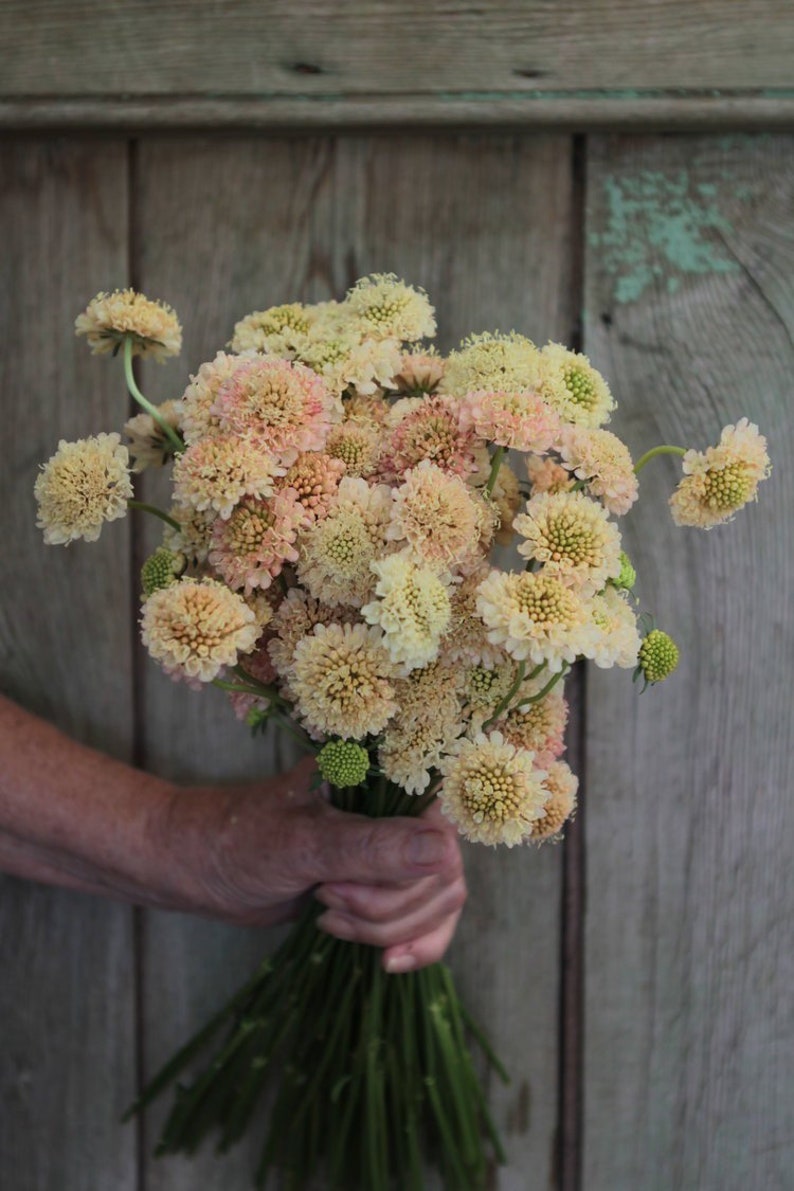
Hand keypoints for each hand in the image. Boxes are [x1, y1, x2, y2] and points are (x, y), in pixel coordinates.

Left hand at [162, 757, 465, 972]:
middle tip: (327, 897)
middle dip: (389, 904)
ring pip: (437, 902)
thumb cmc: (241, 839)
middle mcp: (400, 809)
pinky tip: (385, 963)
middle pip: (443, 872)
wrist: (202, 869)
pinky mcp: (386, 887)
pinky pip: (426, 924)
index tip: (365, 883)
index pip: (445, 822)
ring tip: (326, 913)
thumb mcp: (304, 843)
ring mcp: (396, 850)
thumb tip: (444, 850)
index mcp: (384, 777)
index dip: (424, 867)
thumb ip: (372, 847)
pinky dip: (410, 946)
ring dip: (387, 926)